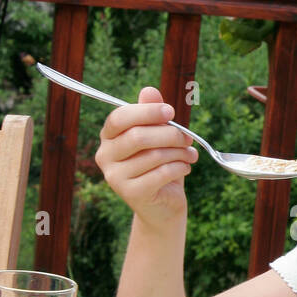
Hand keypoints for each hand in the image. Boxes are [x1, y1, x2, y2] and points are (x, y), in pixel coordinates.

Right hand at [95, 86, 197, 227]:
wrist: (162, 206)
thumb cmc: (160, 165)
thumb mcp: (158, 137)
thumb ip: (152, 114)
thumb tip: (149, 90)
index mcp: (109, 137)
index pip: (120, 117)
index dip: (146, 112)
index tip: (171, 112)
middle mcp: (105, 156)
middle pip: (138, 136)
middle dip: (170, 134)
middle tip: (188, 138)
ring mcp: (114, 177)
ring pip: (153, 155)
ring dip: (179, 152)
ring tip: (191, 155)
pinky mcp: (130, 194)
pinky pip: (160, 173)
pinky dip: (179, 167)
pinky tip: (185, 167)